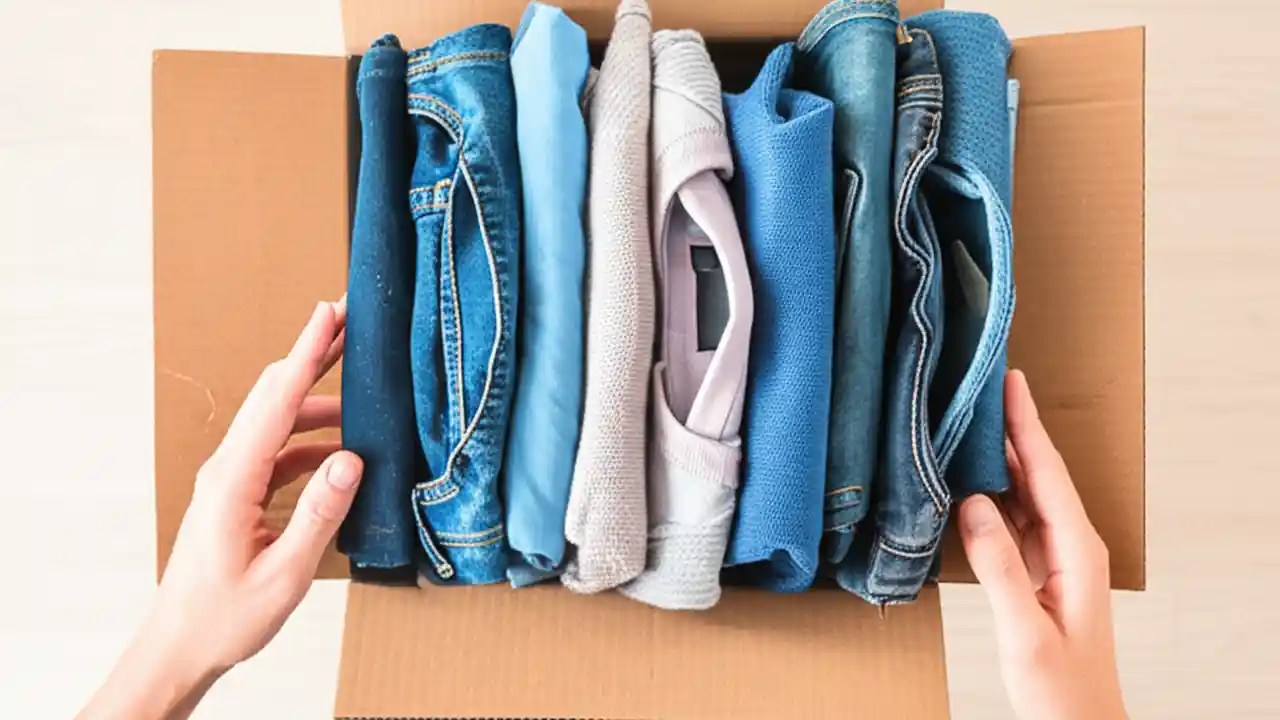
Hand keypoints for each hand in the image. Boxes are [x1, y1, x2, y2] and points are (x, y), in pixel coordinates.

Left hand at [80, 299, 362, 719]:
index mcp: (233, 479)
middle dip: (313, 356)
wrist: (179, 647)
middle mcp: (227, 468)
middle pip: (274, 396)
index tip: (329, 313)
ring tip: (362, 391)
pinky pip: (279, 453)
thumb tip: (352, 460)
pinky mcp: (238, 495)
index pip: (277, 401)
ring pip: (278, 422)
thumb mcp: (284, 574)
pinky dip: (312, 442)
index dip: (307, 353)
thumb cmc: (225, 618)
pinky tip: (343, 451)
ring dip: (318, 402)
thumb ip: (319, 514)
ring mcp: (230, 479)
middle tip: (350, 323)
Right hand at [957, 370, 1125, 719]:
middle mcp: (1070, 544)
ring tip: (970, 418)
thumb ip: (1001, 568)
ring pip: (1024, 492)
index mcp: (1077, 551)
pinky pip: (1013, 518)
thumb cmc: (1061, 689)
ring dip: (999, 456)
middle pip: (1037, 472)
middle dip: (1012, 427)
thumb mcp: (1027, 631)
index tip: (1010, 383)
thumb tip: (972, 505)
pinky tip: (968, 477)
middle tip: (983, 384)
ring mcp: (1055, 556)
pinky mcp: (1038, 570)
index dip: (1027, 426)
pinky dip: (990, 491)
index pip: (1047, 474)